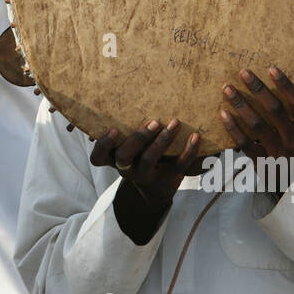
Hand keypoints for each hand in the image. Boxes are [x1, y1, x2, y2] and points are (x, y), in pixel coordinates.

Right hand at [90, 120, 202, 243]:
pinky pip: (178, 165)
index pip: (98, 158)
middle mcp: (126, 169)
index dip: (103, 145)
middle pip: (124, 156)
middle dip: (138, 138)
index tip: (114, 129)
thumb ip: (123, 131)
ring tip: (174, 122)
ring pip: (149, 159)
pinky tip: (195, 136)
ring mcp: (146, 176)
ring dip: (162, 140)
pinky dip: (188, 150)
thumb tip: (117, 104)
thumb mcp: (127, 148)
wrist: (156, 190)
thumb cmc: (138, 157)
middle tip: (153, 122)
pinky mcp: (168, 179)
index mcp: (113, 159)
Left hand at [219, 66, 293, 174]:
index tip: (271, 68)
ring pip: (257, 126)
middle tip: (243, 72)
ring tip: (227, 88)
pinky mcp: (260, 162)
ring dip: (241, 105)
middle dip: (258, 89)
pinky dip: (233, 129)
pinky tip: (222, 113)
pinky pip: (244, 144)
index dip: (285, 85)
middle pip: (275, 111)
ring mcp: (276, 152)